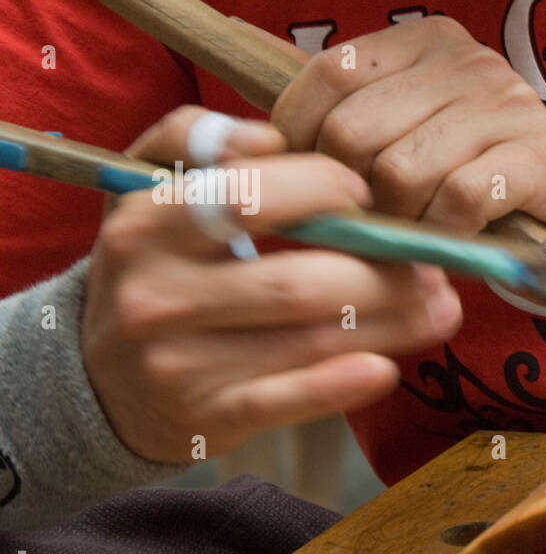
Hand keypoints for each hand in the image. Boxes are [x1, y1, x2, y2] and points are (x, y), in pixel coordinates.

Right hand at [82, 105, 462, 462]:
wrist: (98, 378)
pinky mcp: (204, 418)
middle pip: (299, 283)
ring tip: (440, 308)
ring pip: (309, 341)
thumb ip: (195, 138)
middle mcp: (157, 295)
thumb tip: (268, 135)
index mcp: (146, 224)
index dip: (325, 190)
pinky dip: (343, 385)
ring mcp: (178, 364)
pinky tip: (385, 368)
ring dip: (391, 324)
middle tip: (431, 265)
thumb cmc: (155, 265)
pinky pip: (288, 401)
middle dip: (384, 274)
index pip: (250, 198)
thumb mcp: (148, 189)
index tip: (369, 195)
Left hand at [265, 15, 545, 237]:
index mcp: (428, 41)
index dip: (300, 139)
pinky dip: (444, 236)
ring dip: (400, 224)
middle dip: (352, 195)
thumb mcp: (405, 134)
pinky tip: (457, 242)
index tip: (312, 184)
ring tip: (420, 236)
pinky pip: (457, 201)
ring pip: (402, 171)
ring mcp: (514, 104)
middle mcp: (472, 60)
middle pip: (355, 132)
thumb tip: (243, 72)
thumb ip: (340, 112)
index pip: (328, 73)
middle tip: (376, 224)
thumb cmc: (476, 184)